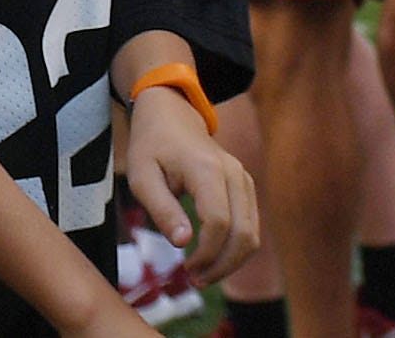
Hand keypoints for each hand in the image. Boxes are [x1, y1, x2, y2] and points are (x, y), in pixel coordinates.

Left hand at [125, 87, 259, 283]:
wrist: (171, 115)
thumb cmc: (151, 146)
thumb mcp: (141, 176)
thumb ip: (162, 209)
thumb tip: (184, 243)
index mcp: (206, 169)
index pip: (219, 223)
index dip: (206, 254)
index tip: (185, 268)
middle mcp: (234, 174)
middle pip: (244, 233)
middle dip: (222, 266)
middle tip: (196, 281)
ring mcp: (244, 180)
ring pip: (253, 234)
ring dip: (232, 262)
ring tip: (203, 275)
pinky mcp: (246, 187)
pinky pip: (251, 226)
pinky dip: (237, 248)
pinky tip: (213, 258)